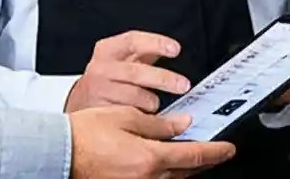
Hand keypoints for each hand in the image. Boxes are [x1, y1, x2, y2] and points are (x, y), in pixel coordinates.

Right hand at [64, 31, 192, 113]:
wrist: (83, 98)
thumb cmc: (109, 76)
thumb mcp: (123, 58)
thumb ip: (146, 51)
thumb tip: (173, 48)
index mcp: (108, 50)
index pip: (132, 41)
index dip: (156, 43)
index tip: (175, 49)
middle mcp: (102, 69)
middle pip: (136, 71)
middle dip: (163, 78)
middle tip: (183, 85)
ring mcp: (100, 91)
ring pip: (134, 96)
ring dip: (151, 102)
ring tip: (155, 104)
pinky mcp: (101, 111)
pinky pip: (129, 115)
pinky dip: (142, 117)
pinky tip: (144, 116)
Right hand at [69, 106, 235, 178]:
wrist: (60, 152)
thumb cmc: (85, 133)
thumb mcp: (125, 117)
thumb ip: (159, 124)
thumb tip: (182, 125)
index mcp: (150, 158)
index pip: (195, 156)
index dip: (216, 151)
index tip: (228, 148)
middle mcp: (147, 178)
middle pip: (187, 173)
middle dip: (203, 161)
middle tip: (215, 151)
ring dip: (184, 168)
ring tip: (189, 155)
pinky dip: (165, 172)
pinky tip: (162, 163)